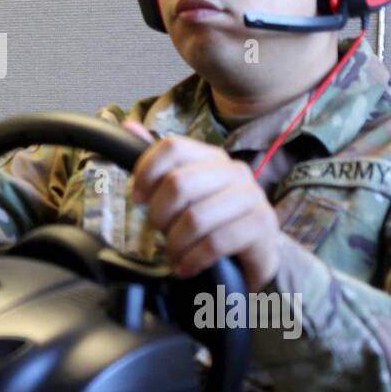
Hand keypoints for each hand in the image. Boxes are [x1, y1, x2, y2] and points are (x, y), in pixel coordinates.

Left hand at [121, 118, 279, 291]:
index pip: (173, 147)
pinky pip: (215, 242)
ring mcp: (252, 197)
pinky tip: (187, 267)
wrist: (256, 255)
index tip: (138, 199)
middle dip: (160, 215)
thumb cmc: (214, 222)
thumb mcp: (187, 193)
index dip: (147, 172)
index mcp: (212, 157)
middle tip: (159, 232)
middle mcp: (234, 171)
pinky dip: (193, 259)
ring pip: (196, 217)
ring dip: (176, 243)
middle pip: (179, 183)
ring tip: (174, 254)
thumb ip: (160, 163)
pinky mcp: (261, 226)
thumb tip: (129, 124)